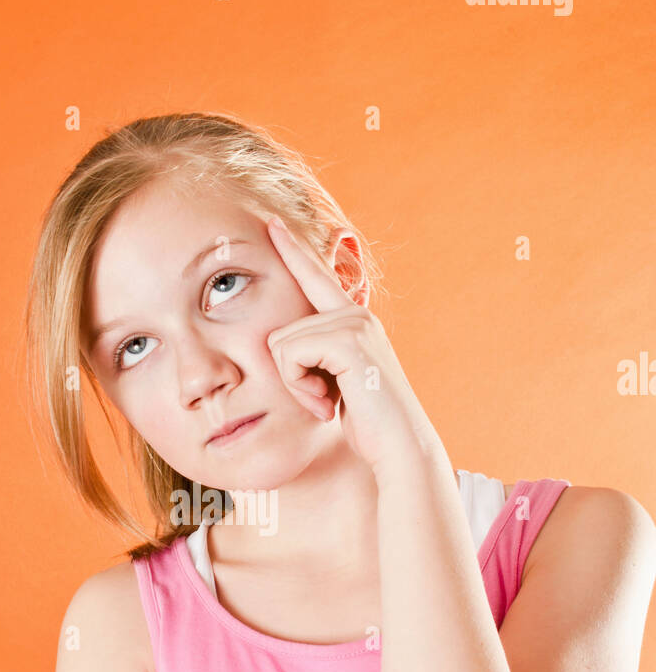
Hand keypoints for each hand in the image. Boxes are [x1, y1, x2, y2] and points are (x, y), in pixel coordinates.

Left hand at [265, 215, 441, 474]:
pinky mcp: (347, 339)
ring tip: (329, 402)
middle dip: (290, 376)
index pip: (315, 278)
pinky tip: (327, 402)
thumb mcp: (338, 385)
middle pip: (280, 331)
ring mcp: (353, 323)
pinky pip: (289, 354)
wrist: (400, 447)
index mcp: (354, 322)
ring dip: (295, 384)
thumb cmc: (369, 425)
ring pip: (282, 344)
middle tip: (324, 400)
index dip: (292, 250)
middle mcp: (355, 315)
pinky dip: (299, 386)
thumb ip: (319, 359)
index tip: (272, 223)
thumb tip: (283, 346)